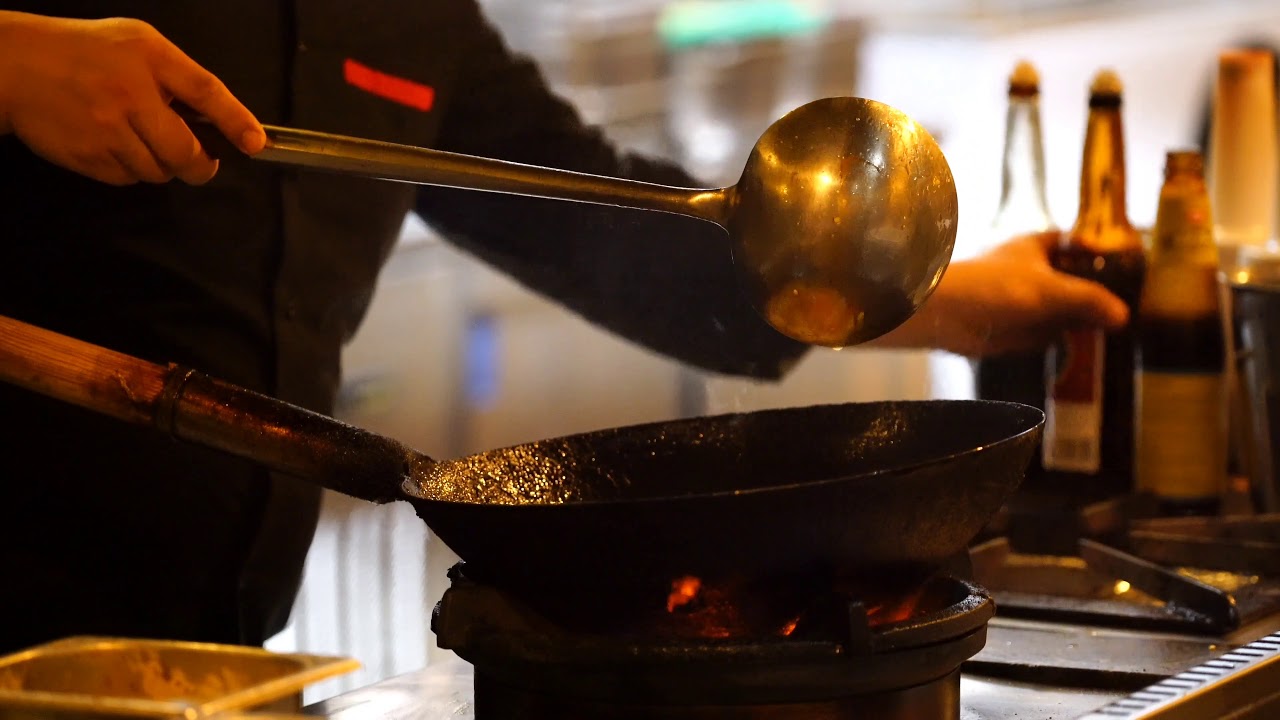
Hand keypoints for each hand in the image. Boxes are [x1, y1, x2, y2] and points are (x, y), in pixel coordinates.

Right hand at [0, 11, 265, 185]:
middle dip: (200, 165)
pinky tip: (113, 145)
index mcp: (148, 57)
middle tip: (201, 160)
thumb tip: (215, 119)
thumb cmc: (84, 52)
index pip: (205, 92)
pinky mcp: (89, 156)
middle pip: (185, 153)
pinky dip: (130, 170)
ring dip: (160, 165)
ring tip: (139, 138)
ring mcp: (107, 129)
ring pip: (158, 172)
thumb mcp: (136, 44)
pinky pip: (128, 179)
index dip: (236, 121)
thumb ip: (176, 76)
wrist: (13, 66)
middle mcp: (130, 94)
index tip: (255, 143)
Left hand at [869, 230, 1130, 356]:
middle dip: (1099, 294)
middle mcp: (1034, 271)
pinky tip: (1096, 350)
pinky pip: (1052, 334)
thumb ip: (1088, 301)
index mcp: (1038, 247)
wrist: (947, 316)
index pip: (1077, 242)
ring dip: (1087, 321)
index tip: (1129, 265)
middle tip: (1135, 306)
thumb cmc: (995, 288)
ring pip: (1066, 310)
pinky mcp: (1019, 329)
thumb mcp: (1051, 290)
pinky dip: (1070, 341)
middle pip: (1075, 280)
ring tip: (1124, 332)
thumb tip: (1122, 316)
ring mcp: (1026, 302)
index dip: (1100, 251)